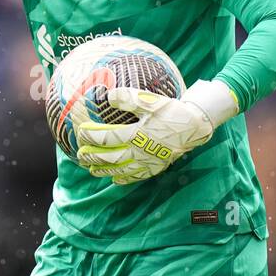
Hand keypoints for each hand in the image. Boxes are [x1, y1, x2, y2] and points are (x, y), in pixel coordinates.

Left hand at [77, 80, 235, 185]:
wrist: (195, 126)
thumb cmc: (172, 111)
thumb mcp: (151, 101)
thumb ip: (128, 99)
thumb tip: (108, 96)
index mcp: (137, 134)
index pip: (107, 137)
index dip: (91, 135)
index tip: (81, 131)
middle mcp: (140, 151)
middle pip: (110, 157)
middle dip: (92, 156)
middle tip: (79, 154)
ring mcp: (148, 162)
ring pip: (120, 170)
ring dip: (103, 170)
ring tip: (91, 169)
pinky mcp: (155, 168)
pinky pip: (136, 177)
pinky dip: (124, 179)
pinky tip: (115, 180)